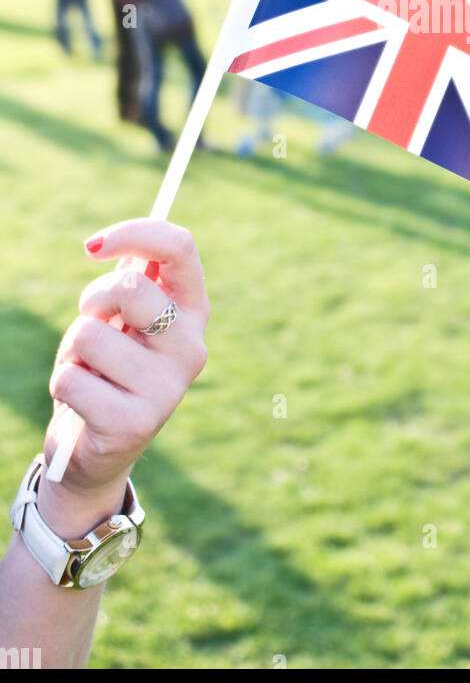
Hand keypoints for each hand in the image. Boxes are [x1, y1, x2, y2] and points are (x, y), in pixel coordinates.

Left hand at [40, 220, 208, 535]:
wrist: (97, 448)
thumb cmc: (106, 367)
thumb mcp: (120, 318)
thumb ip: (128, 282)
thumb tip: (109, 247)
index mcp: (193, 311)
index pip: (180, 248)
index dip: (133, 234)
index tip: (92, 247)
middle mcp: (191, 347)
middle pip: (130, 289)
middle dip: (92, 300)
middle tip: (94, 324)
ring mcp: (168, 388)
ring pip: (90, 334)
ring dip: (73, 351)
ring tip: (91, 372)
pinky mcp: (135, 423)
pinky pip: (71, 378)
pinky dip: (63, 384)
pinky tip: (84, 403)